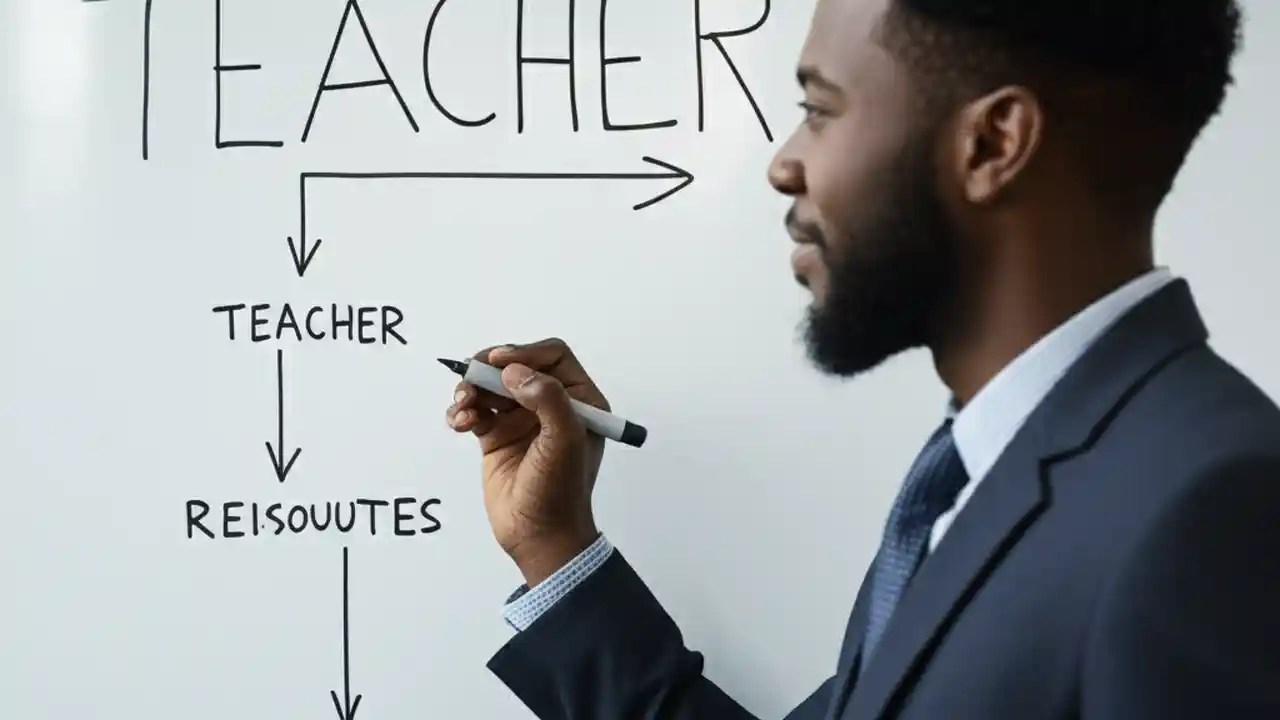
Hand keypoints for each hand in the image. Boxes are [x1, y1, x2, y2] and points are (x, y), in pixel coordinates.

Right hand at [445, 338, 607, 586]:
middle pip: (515, 366)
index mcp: (579, 400)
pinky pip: (476, 410)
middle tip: (471, 378)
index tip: (499, 361)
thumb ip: (548, 399)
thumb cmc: (560, 492)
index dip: (525, 352)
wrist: (538, 536)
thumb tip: (516, 372)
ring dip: (471, 389)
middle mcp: (550, 406)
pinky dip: (463, 411)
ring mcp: (522, 420)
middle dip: (489, 369)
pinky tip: (460, 423)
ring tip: (463, 406)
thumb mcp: (564, 441)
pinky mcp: (497, 436)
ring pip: (491, 386)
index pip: (553, 357)